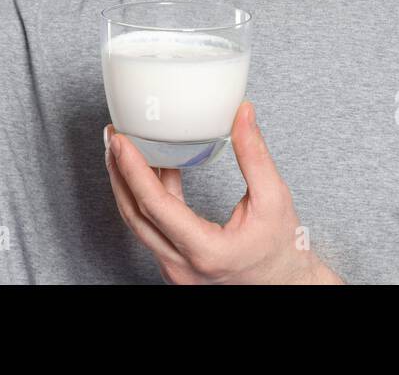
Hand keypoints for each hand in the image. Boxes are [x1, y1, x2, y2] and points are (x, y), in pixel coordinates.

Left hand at [104, 101, 342, 283]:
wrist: (286, 283)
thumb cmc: (281, 249)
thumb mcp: (274, 199)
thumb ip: (255, 155)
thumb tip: (243, 114)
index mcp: (206, 250)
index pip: (156, 206)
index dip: (133, 170)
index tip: (122, 142)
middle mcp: (183, 265)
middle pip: (136, 215)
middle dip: (119, 172)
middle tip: (113, 137)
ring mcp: (175, 269)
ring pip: (139, 224)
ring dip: (127, 185)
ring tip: (124, 149)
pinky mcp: (175, 264)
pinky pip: (151, 228)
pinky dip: (146, 197)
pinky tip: (153, 169)